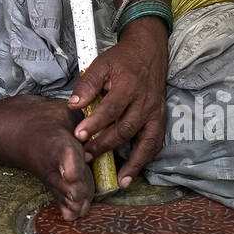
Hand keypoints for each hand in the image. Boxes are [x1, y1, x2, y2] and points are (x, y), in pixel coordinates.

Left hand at [67, 17, 169, 186]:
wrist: (149, 52)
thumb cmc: (122, 60)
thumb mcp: (101, 64)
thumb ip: (87, 85)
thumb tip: (73, 105)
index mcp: (128, 86)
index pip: (110, 109)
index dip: (95, 124)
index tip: (79, 136)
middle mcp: (144, 102)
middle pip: (125, 129)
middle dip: (106, 145)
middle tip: (87, 156)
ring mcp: (154, 112)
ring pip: (145, 141)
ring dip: (133, 162)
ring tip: (120, 180)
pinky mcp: (160, 119)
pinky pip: (155, 143)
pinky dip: (146, 159)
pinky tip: (134, 173)